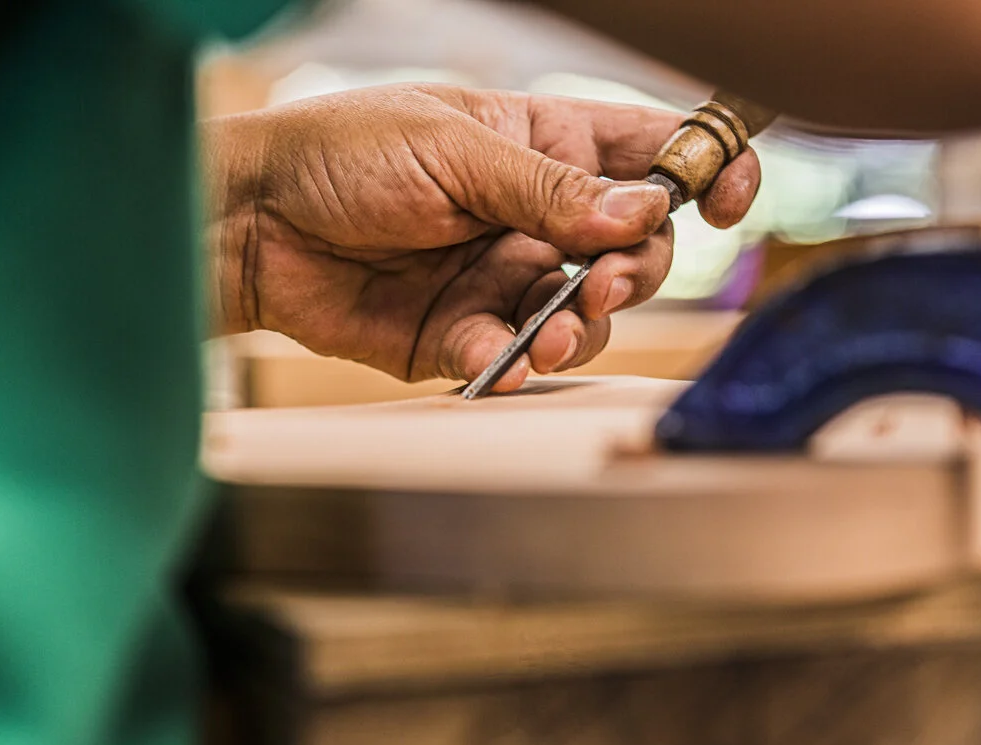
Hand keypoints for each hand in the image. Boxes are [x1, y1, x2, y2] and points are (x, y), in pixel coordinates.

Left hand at [203, 84, 759, 390]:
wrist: (254, 223)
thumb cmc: (341, 155)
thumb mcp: (451, 148)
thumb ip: (547, 188)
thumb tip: (641, 213)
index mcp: (539, 144)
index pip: (646, 155)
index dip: (700, 172)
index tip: (726, 199)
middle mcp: (531, 216)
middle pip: (630, 251)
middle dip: (632, 271)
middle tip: (600, 281)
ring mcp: (499, 278)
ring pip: (581, 317)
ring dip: (582, 329)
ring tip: (555, 331)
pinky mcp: (462, 336)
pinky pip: (513, 358)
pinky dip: (515, 364)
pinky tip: (502, 361)